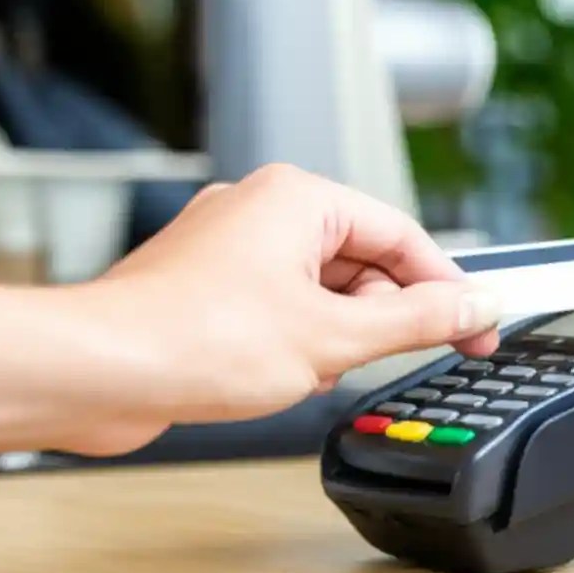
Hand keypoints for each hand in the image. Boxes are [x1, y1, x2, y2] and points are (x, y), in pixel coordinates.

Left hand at [81, 164, 501, 448]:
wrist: (96, 372)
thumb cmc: (193, 339)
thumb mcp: (334, 338)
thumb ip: (416, 320)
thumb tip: (472, 307)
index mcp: (298, 198)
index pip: (402, 236)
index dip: (447, 288)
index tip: (477, 326)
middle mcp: (263, 209)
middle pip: (363, 262)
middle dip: (380, 317)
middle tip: (398, 358)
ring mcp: (231, 246)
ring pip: (322, 289)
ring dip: (335, 336)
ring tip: (313, 369)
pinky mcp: (208, 285)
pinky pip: (282, 305)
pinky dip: (297, 341)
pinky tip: (281, 374)